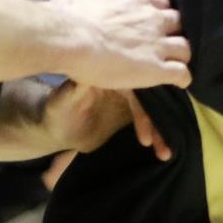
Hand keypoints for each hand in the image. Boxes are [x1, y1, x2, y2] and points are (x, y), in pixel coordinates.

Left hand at [0, 78, 170, 164]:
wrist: (58, 129)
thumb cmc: (56, 111)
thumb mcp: (62, 101)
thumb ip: (74, 91)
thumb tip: (83, 79)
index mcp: (110, 70)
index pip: (135, 81)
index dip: (143, 104)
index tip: (148, 124)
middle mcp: (125, 78)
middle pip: (151, 94)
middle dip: (161, 117)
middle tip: (167, 139)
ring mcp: (131, 95)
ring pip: (154, 109)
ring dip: (162, 129)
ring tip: (166, 153)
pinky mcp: (134, 110)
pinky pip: (152, 120)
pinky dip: (158, 134)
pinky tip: (164, 151)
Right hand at [50, 0, 191, 88]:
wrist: (71, 39)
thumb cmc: (72, 10)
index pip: (161, 3)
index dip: (158, 13)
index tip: (152, 21)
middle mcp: (154, 18)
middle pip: (178, 23)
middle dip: (173, 32)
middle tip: (163, 42)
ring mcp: (158, 44)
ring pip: (185, 48)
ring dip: (181, 54)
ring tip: (174, 62)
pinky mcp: (157, 69)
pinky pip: (181, 73)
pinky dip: (183, 77)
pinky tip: (181, 81)